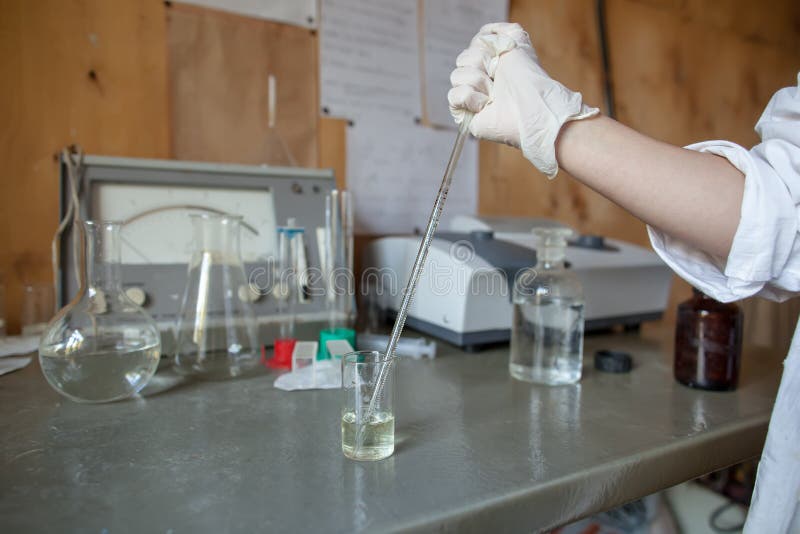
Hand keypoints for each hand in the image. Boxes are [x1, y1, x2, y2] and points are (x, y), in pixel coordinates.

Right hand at [448, 22, 598, 177]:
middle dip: (481, 63)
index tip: (502, 54)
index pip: (473, 45)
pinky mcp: (465, 114)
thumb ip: (503, 29)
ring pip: (456, 76)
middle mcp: (481, 78)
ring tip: (494, 94)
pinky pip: (454, 95)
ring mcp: (472, 96)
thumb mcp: (517, 41)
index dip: (485, 47)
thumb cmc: (526, 77)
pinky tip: (485, 105)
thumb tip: (486, 31)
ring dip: (478, 82)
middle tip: (498, 76)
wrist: (529, 104)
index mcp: (492, 62)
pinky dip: (471, 98)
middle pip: (462, 58)